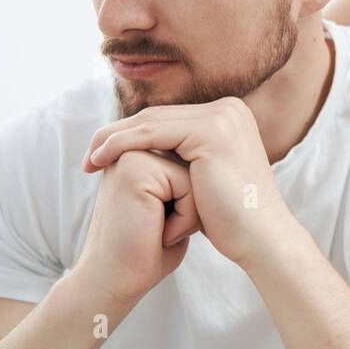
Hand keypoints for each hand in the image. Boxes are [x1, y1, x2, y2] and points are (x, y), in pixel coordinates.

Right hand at [73, 147, 199, 306]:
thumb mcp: (170, 209)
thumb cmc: (144, 253)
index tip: (158, 226)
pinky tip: (160, 234)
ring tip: (159, 231)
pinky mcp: (136, 170)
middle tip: (159, 231)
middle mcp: (130, 151)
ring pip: (193, 175)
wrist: (113, 282)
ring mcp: (130, 156)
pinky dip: (185, 219)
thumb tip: (212, 165)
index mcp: (137, 157)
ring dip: (189, 213)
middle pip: (194, 166)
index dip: (191, 202)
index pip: (191, 165)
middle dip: (191, 205)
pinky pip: (188, 186)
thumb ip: (184, 182)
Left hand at [82, 96, 301, 268]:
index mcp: (230, 115)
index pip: (168, 118)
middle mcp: (229, 109)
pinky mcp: (211, 131)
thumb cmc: (232, 220)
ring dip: (113, 138)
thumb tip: (154, 154)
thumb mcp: (205, 179)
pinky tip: (101, 158)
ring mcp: (222, 117)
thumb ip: (186, 158)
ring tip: (89, 159)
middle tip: (88, 155)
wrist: (261, 239)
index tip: (102, 154)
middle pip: (157, 116)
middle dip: (117, 134)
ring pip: (151, 122)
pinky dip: (122, 144)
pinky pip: (152, 134)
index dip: (131, 133)